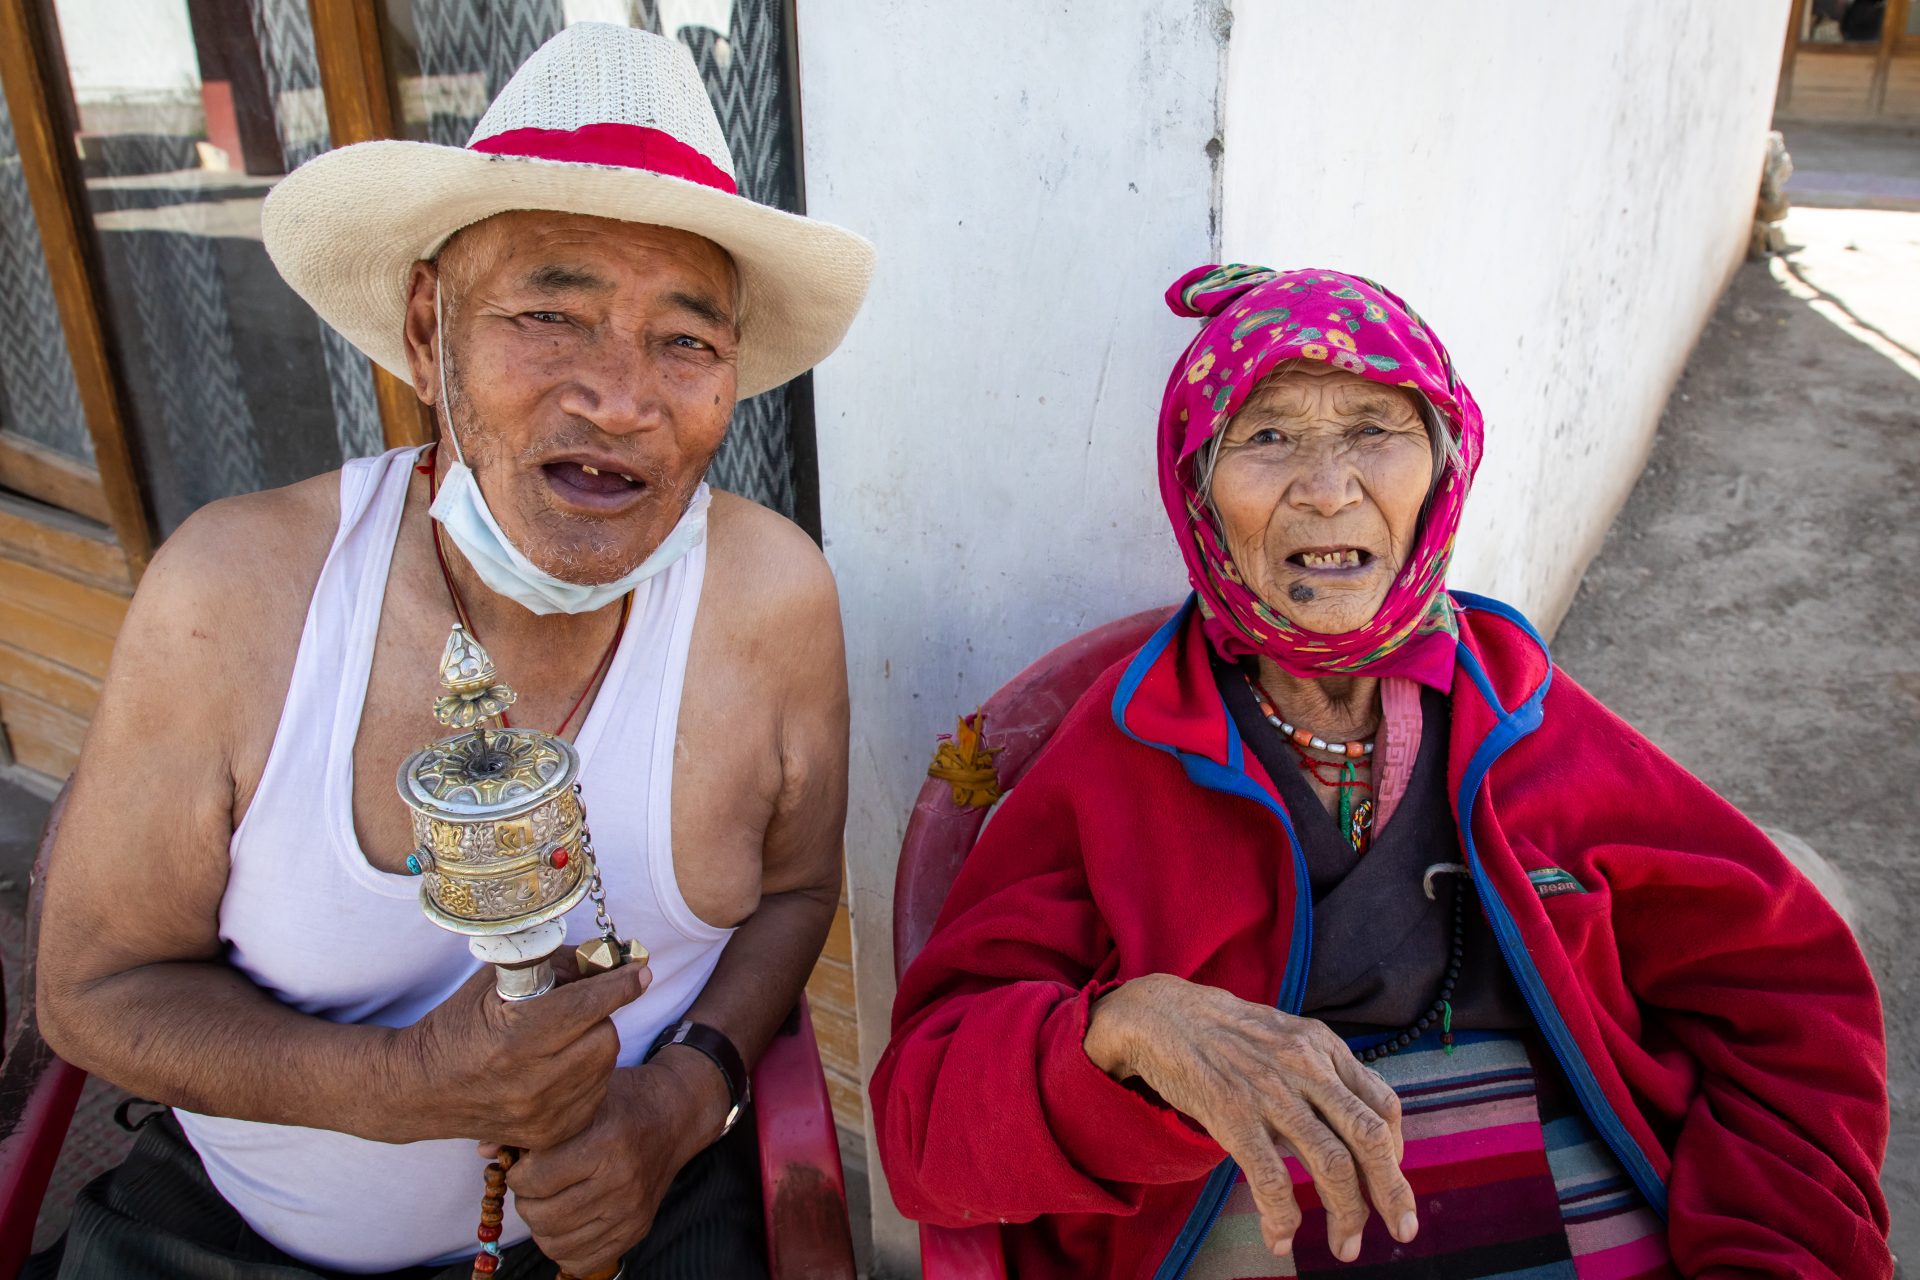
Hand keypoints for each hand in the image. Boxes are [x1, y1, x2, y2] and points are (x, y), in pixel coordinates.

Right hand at [389, 959, 650, 1147]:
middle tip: (581, 1008)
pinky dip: (588, 1074)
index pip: (588, 1006)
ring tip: (564, 1038)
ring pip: (605, 1065)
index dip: (620, 984)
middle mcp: (532, 1082)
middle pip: (605, 1036)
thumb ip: (551, 965)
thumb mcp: (495, 982)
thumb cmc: (458, 1026)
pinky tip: (561, 1067)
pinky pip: (595, 1095)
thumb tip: (604, 958)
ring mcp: (542, 1115)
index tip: (640, 970)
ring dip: (596, 1044)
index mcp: (515, 1038)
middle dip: (600, 1015)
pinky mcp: (549, 1135)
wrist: (420, 1089)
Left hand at [507, 1051, 727, 1274]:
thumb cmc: (622, 1101)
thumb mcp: (582, 1098)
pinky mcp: (636, 1231)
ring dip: (542, 1225)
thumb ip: (534, 1123)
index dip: (518, 1172)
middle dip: (526, 1200)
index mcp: (606, 1143)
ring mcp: (630, 1212)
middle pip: (542, 1216)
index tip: (524, 1161)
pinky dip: (563, 1247)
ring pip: (556, 1243)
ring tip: (550, 1200)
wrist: (675, 1116)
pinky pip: (580, 1261)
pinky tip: (568, 1220)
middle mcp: (622, 1182)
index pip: (536, 1179)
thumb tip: (484, 1150)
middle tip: (534, 1182)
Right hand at [1084, 974, 1415, 1262]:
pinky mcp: (1231, 1113)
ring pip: (1330, 1163)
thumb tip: (1354, 1121)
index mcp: (1322, 1047)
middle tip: (1400, 1229)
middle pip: (1369, 1137)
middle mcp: (1305, 1067)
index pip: (1382, 1104)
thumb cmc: (1226, 1031)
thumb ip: (1322, 1071)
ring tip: (1345, 1246)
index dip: (1396, 1151)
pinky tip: (1281, 1236)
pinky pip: (1271, 1176)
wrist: (1162, 1015)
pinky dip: (1283, 1215)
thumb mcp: (1286, 1036)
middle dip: (1391, 1192)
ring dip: (1346, 1214)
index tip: (1390, 1181)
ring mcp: (1269, 1091)